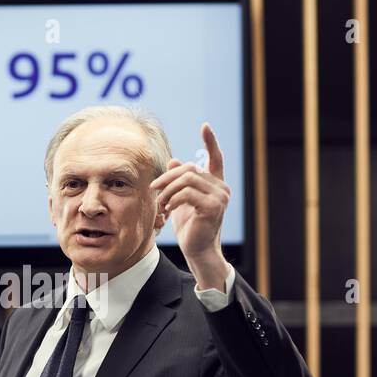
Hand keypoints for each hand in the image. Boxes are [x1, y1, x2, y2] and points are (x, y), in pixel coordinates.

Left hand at [149, 123, 230, 289]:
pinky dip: (173, 199)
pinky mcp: (213, 207)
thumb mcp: (181, 201)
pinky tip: (168, 209)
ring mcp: (220, 197)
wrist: (198, 251)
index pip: (216, 158)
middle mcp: (222, 188)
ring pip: (187, 179)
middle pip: (190, 169)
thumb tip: (174, 160)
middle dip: (168, 177)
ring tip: (161, 203)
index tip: (205, 126)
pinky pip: (187, 193)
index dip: (211, 141)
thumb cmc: (190, 227)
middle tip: (154, 189)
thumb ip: (179, 181)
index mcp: (216, 184)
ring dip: (168, 189)